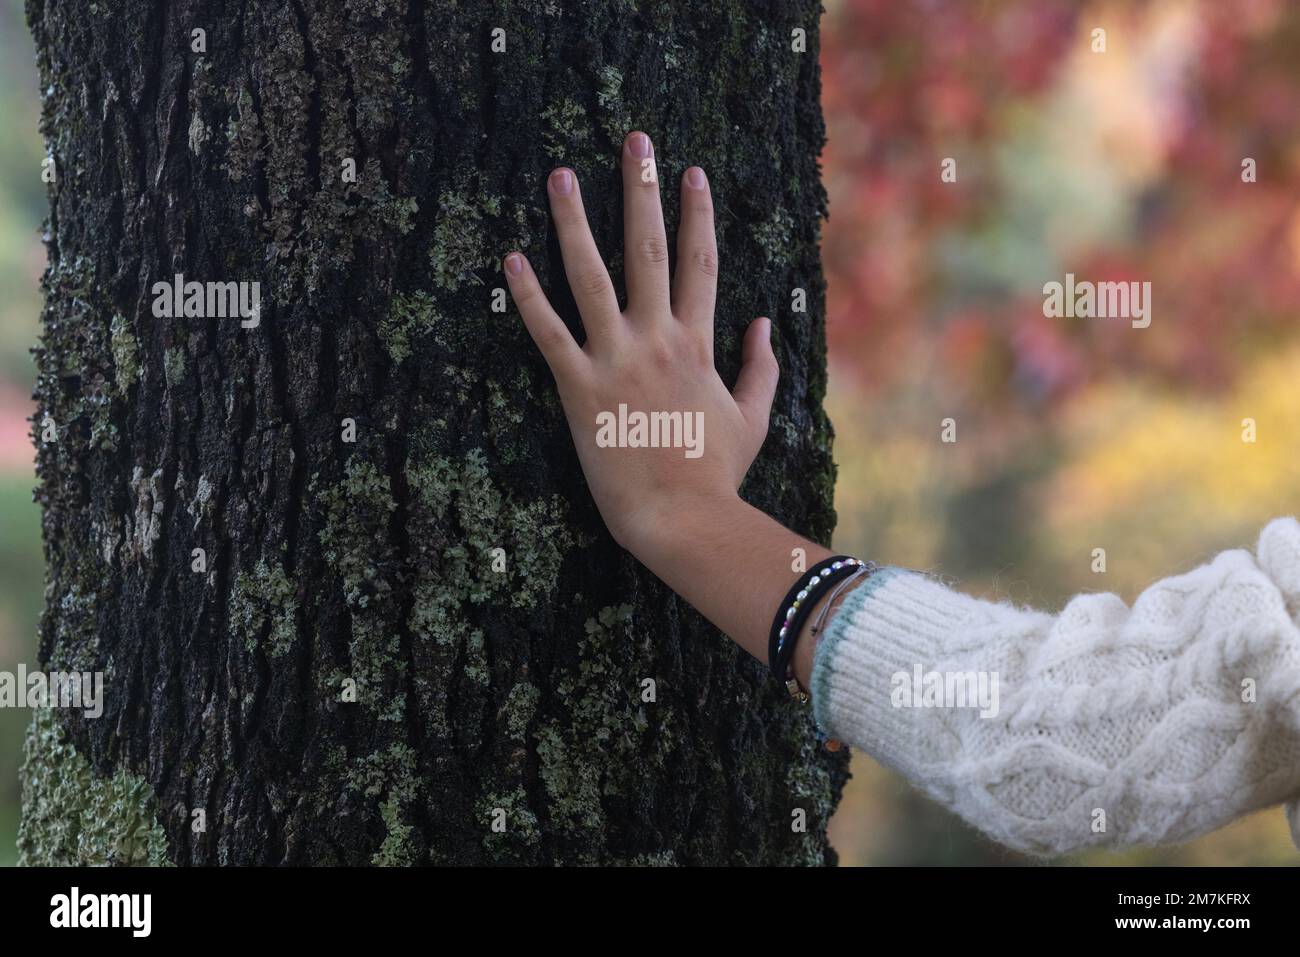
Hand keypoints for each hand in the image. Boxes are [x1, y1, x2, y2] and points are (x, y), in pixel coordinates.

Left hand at [503, 131, 779, 551]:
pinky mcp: (579, 389)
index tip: (691, 171)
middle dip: (642, 190)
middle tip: (634, 140)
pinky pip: (549, 334)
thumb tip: (767, 324)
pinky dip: (529, 297)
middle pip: (650, 250)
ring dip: (575, 222)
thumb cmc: (715, 474)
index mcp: (698, 345)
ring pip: (593, 277)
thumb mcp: (752, 419)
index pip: (700, 263)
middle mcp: (657, 340)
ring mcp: (616, 360)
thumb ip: (761, 368)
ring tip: (560, 175)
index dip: (696, 214)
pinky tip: (512, 259)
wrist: (682, 518)